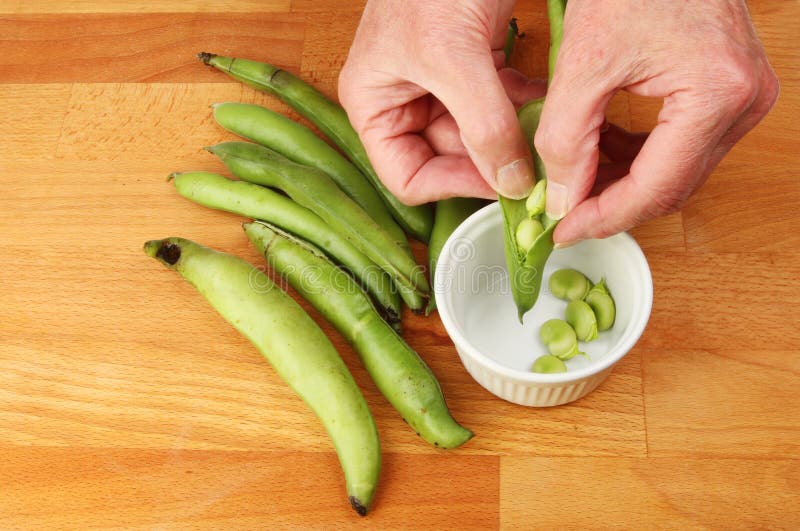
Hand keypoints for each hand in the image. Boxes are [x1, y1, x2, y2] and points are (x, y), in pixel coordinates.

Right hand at [338, 0, 545, 203]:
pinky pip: (500, 107)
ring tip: (548, 136)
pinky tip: (549, 105)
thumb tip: (511, 183)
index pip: (408, 177)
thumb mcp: (453, 57)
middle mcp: (404, 100)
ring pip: (480, 137)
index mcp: (375, 104)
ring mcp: (441, 86)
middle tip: (536, 169)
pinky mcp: (473, 67)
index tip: (498, 183)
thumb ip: (483, 126)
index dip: (452, 185)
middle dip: (492, 162)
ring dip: (515, 139)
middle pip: (449, 159)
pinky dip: (525, 109)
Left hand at [536, 0, 778, 245]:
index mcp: (716, 94)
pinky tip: (600, 155)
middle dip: (613, 206)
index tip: (563, 230)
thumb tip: (560, 199)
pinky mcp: (728, 92)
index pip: (656, 188)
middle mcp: (744, 102)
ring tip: (574, 186)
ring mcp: (743, 98)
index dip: (605, 217)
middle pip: (671, 187)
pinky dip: (639, 158)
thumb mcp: (582, 62)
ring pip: (676, 172)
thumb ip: (564, 138)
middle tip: (564, 214)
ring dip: (624, 184)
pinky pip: (681, 146)